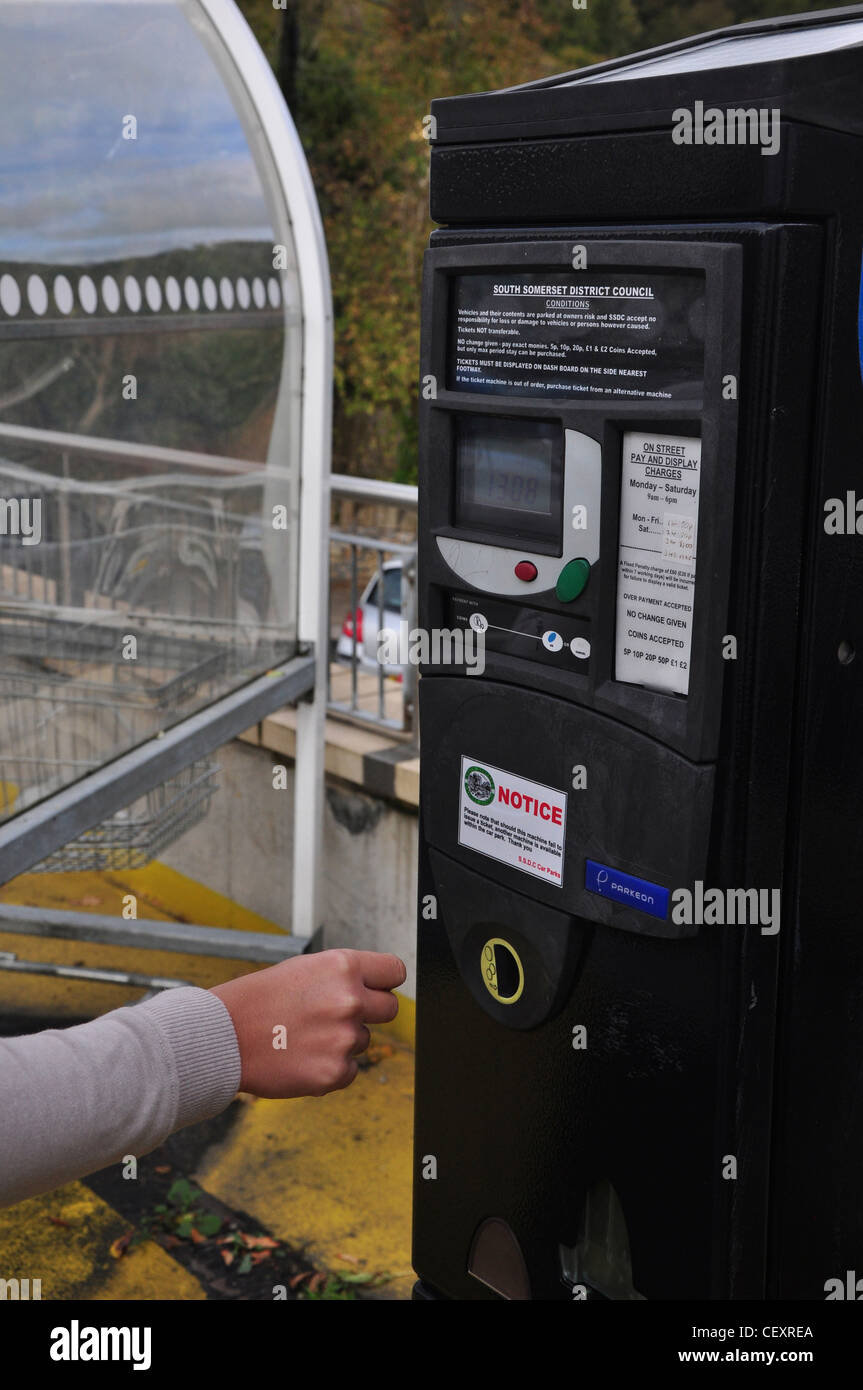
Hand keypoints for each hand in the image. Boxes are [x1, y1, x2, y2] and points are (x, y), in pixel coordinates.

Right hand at [210, 948, 405, 1098]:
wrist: (223, 1037)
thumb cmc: (258, 1000)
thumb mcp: (304, 969)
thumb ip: (342, 978)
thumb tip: (372, 988)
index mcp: (342, 967)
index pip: (394, 971)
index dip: (384, 982)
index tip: (376, 988)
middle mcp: (349, 1000)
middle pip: (389, 1008)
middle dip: (369, 1013)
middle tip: (335, 1017)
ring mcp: (344, 1038)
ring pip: (363, 1041)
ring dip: (342, 1041)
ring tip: (303, 1036)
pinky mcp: (334, 1073)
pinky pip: (350, 1071)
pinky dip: (331, 1068)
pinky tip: (301, 1057)